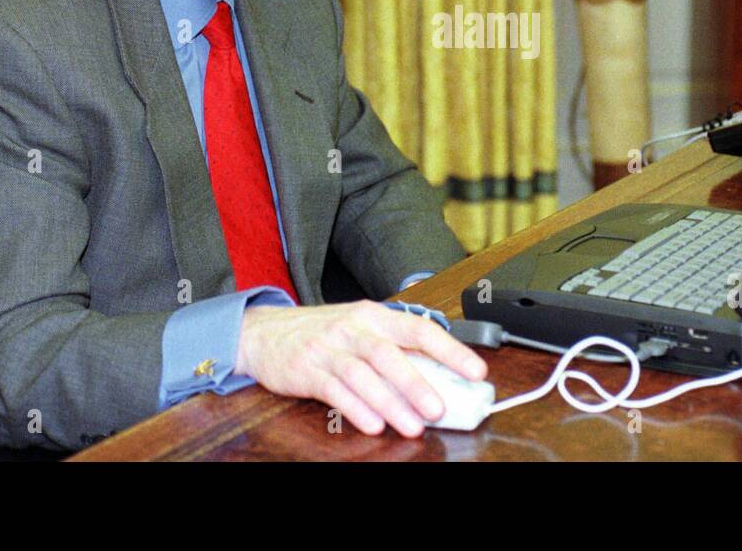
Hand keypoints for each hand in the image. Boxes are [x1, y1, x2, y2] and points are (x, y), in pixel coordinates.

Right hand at [235, 300, 487, 436]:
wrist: (265, 331)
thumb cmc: (324, 332)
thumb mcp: (361, 329)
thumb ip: (395, 349)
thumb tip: (440, 379)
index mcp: (375, 316)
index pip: (420, 329)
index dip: (450, 349)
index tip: (475, 370)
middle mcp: (354, 329)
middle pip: (390, 354)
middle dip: (417, 383)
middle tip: (439, 409)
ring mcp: (329, 348)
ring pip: (364, 375)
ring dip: (390, 402)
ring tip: (411, 426)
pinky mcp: (307, 370)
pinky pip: (335, 390)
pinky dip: (356, 408)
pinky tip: (373, 424)